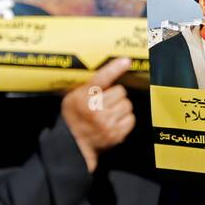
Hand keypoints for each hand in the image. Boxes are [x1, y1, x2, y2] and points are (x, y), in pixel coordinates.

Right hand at [60, 58, 134, 172]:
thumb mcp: (73, 97)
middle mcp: (95, 109)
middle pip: (121, 91)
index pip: (101, 78)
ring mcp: (106, 123)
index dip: (115, 68)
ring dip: (121, 107)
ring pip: (127, 104)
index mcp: (82, 97)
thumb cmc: (74, 117)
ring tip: (109, 113)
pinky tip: (114, 122)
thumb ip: (88, 86)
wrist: (73, 144)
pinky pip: (131, 119)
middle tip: (106, 102)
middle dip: (116, 95)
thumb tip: (110, 71)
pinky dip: (125, 120)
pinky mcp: (116, 134)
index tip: (126, 61)